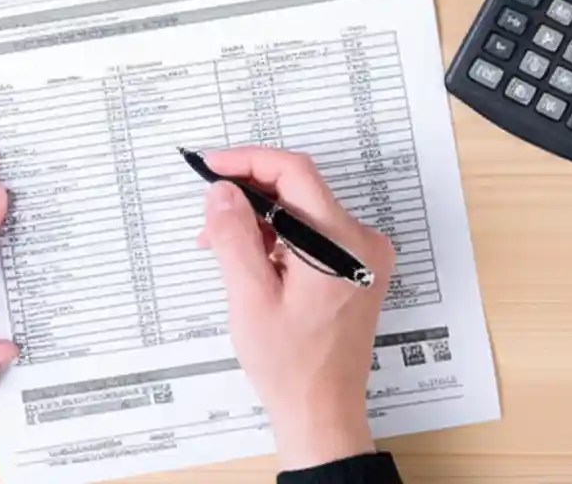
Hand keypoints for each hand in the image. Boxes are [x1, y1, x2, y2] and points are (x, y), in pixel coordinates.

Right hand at [197, 147, 393, 470]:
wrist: (322, 411)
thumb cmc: (291, 365)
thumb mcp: (250, 297)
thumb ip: (234, 237)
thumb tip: (222, 192)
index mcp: (341, 244)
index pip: (295, 173)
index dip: (249, 161)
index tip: (214, 166)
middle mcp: (362, 242)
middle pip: (299, 190)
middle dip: (248, 196)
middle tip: (209, 215)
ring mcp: (363, 256)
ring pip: (302, 212)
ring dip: (260, 219)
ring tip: (221, 246)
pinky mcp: (356, 269)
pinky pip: (312, 234)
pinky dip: (278, 237)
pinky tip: (250, 258)